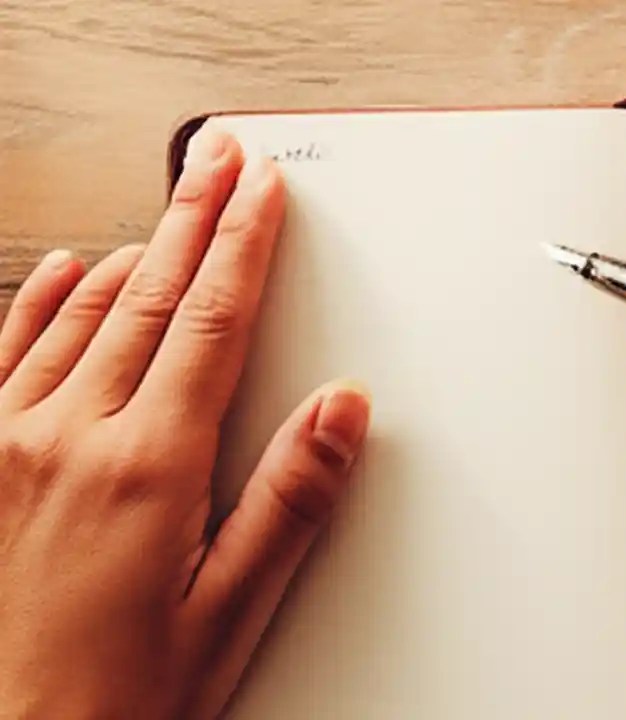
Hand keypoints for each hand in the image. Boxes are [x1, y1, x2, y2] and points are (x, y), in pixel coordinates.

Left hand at [0, 128, 368, 718]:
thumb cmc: (124, 696)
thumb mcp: (233, 610)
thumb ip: (291, 500)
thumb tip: (341, 409)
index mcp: (148, 469)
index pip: (210, 324)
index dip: (243, 246)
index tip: (263, 191)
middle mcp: (70, 440)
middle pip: (150, 298)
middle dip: (195, 217)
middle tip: (220, 158)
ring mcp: (8, 447)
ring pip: (81, 315)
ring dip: (135, 248)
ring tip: (172, 201)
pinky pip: (8, 354)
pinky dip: (42, 300)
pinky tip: (66, 269)